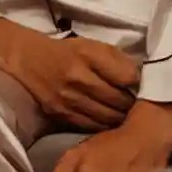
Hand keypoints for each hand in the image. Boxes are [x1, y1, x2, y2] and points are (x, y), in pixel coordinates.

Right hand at [15, 35, 139, 130]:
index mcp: (89, 55)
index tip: (140, 85)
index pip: (128, 76)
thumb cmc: (67, 52)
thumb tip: (140, 79)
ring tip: (124, 113)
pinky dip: (104, 125)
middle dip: (131, 103)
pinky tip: (108, 120)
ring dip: (120, 117)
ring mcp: (69, 99)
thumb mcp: (93, 45)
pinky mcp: (61, 114)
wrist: (30, 61)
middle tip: (137, 104)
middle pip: (119, 100)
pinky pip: (92, 126)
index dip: (138, 83)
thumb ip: (117, 60)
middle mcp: (78, 78)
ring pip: (108, 116)